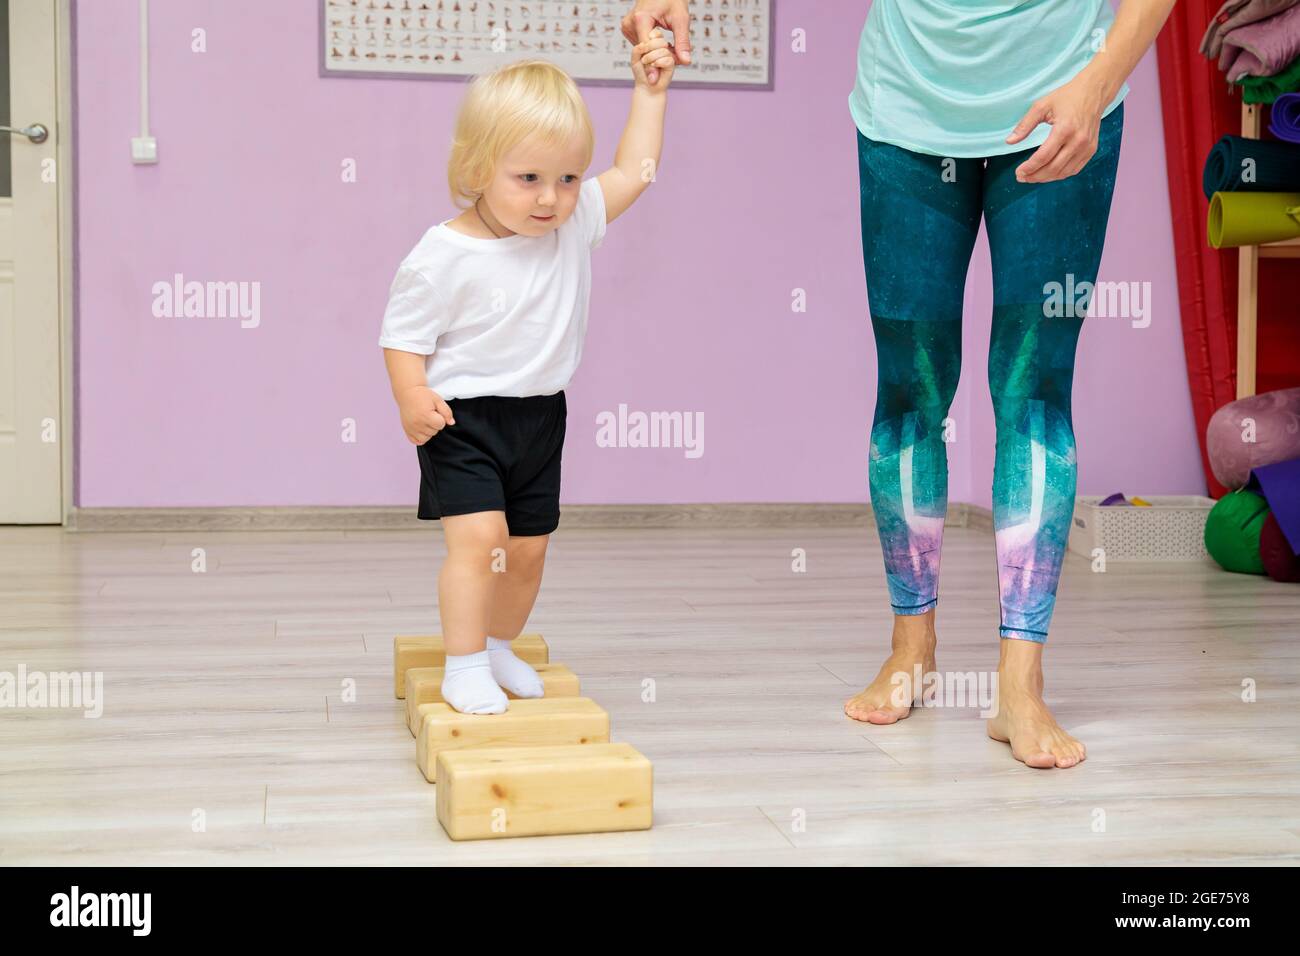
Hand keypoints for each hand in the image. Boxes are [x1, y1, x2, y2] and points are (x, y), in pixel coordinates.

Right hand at [397, 385, 454, 443]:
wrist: (408, 393)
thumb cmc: (423, 396)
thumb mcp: (438, 400)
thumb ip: (447, 412)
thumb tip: (452, 423)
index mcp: (425, 415)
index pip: (441, 424)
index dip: (441, 418)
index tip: (436, 412)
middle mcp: (417, 424)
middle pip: (434, 432)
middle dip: (434, 424)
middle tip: (429, 414)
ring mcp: (411, 429)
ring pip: (427, 438)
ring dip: (428, 431)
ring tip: (425, 421)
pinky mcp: (407, 431)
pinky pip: (417, 441)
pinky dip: (420, 437)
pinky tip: (421, 429)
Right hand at [621, 0, 691, 84]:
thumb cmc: (672, 0)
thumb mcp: (680, 19)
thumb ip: (682, 41)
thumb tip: (685, 61)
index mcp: (641, 18)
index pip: (646, 48)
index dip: (653, 64)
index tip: (655, 80)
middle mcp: (630, 23)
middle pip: (644, 50)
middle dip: (659, 57)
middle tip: (676, 58)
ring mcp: (627, 26)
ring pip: (642, 49)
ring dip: (655, 52)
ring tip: (670, 45)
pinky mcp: (627, 29)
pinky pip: (640, 44)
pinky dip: (651, 47)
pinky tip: (661, 41)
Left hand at [1006, 69, 1110, 183]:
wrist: (1094, 92)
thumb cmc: (1067, 97)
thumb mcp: (1042, 106)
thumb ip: (1024, 125)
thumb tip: (1009, 141)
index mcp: (1065, 129)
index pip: (1043, 156)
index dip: (1029, 168)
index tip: (1018, 172)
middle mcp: (1078, 141)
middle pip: (1053, 168)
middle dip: (1035, 176)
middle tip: (1021, 177)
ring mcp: (1087, 147)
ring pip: (1063, 172)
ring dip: (1046, 178)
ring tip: (1032, 176)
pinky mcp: (1091, 150)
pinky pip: (1074, 169)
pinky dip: (1059, 174)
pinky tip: (1047, 173)